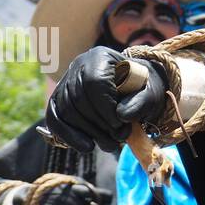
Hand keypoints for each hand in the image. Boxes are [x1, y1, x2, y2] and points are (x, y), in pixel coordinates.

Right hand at [44, 47, 167, 152]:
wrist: (134, 90)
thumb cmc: (142, 89)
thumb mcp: (150, 92)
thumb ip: (141, 101)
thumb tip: (122, 116)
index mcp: (100, 57)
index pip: (94, 82)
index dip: (105, 107)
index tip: (121, 124)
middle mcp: (77, 66)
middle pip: (79, 99)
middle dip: (99, 124)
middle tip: (119, 138)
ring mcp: (64, 83)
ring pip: (67, 111)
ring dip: (88, 133)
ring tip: (111, 144)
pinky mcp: (57, 100)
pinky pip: (54, 119)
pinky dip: (68, 135)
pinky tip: (87, 147)